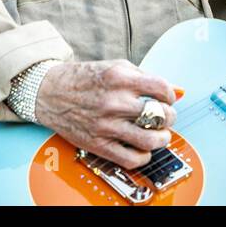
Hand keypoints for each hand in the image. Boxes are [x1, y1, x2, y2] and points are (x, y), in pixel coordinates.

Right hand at [33, 59, 178, 169]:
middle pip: (159, 115)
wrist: (50, 92)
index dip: (170, 96)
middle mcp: (113, 102)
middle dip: (169, 117)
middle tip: (165, 117)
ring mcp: (105, 125)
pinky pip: (130, 159)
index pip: (161, 89)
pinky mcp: (97, 144)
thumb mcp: (115, 67)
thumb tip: (175, 90)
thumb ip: (145, 77)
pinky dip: (143, 156)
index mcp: (119, 78)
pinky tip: (142, 148)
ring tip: (159, 134)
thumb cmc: (85, 78)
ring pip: (150, 140)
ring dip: (162, 139)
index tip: (167, 99)